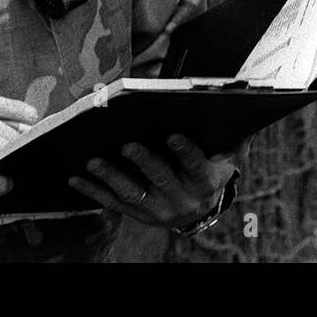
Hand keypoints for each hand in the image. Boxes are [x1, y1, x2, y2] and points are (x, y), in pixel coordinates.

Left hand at [67, 134, 238, 228]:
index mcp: (206, 181)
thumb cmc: (211, 167)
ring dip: (111, 177)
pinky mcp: (137, 214)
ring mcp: (158, 210)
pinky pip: (113, 203)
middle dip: (144, 162)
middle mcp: (183, 199)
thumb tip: (241, 101)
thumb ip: (233, 132)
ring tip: (93, 160)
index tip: (173, 135)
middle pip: (162, 179)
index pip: (196, 165)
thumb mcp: (228, 154)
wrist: (199, 209)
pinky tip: (75, 177)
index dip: (186, 151)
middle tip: (126, 144)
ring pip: (133, 194)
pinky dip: (93, 191)